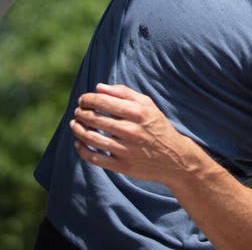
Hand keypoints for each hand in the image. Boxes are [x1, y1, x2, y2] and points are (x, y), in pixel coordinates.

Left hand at [70, 83, 190, 183]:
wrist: (173, 157)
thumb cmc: (157, 126)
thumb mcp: (147, 104)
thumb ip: (124, 93)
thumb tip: (99, 87)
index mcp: (137, 112)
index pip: (104, 102)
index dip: (88, 99)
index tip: (82, 99)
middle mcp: (131, 130)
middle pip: (95, 119)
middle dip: (81, 113)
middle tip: (78, 111)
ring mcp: (125, 150)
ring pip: (92, 139)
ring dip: (78, 130)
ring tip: (74, 124)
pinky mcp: (122, 166)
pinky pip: (95, 158)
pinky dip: (83, 150)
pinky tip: (79, 142)